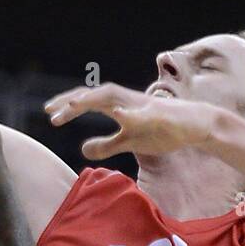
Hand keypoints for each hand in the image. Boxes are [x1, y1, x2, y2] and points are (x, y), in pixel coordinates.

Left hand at [44, 83, 217, 158]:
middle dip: (72, 101)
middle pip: (94, 94)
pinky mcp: (159, 114)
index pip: (88, 101)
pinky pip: (143, 113)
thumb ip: (107, 145)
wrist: (194, 125)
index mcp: (118, 106)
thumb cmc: (161, 130)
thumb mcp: (129, 141)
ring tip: (73, 105)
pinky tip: (120, 114)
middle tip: (51, 112)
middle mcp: (126, 101)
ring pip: (113, 97)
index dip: (68, 106)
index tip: (50, 114)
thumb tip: (82, 150)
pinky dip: (131, 113)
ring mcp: (142, 105)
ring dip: (92, 99)